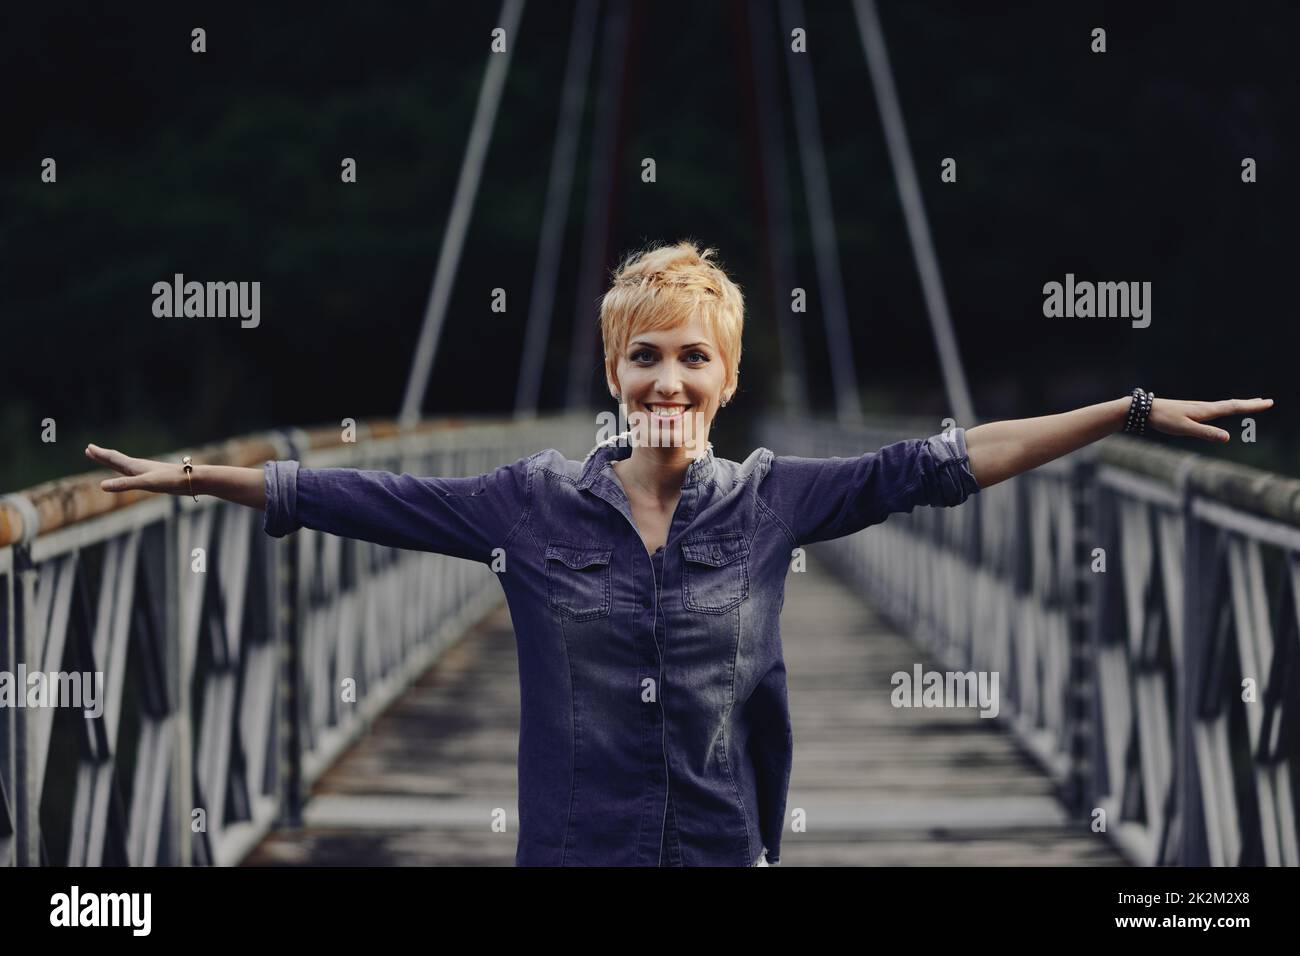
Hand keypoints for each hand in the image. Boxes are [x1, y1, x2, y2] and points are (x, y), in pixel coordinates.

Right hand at [85, 443, 191, 494]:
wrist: (192, 480)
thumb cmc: (170, 480)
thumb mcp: (145, 484)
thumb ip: (124, 485)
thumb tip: (101, 486)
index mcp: (135, 466)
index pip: (113, 458)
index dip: (100, 454)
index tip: (88, 448)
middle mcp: (140, 467)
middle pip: (117, 460)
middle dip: (103, 456)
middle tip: (89, 450)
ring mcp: (148, 472)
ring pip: (126, 466)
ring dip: (114, 462)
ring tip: (107, 459)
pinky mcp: (155, 479)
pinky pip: (136, 474)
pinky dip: (128, 473)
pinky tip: (132, 474)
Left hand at [1147, 397, 1273, 442]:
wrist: (1146, 409)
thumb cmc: (1164, 419)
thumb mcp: (1185, 429)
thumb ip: (1206, 433)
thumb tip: (1228, 437)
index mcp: (1206, 411)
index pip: (1234, 408)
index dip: (1251, 406)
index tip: (1268, 403)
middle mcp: (1205, 407)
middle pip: (1232, 404)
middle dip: (1250, 404)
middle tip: (1267, 402)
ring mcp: (1198, 408)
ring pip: (1224, 405)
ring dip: (1240, 404)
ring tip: (1251, 403)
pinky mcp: (1191, 410)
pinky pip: (1215, 408)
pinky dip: (1226, 406)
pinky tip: (1223, 409)